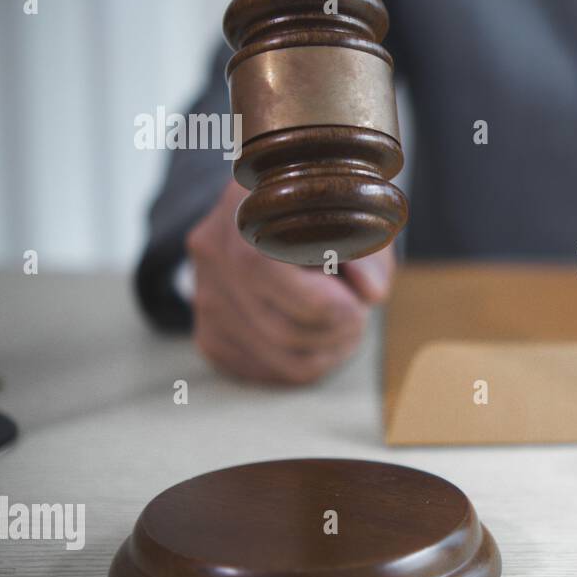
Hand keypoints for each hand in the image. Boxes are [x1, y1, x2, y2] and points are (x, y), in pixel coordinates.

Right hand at [185, 180, 395, 383]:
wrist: (284, 222)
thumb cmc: (328, 218)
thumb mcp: (358, 222)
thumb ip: (368, 253)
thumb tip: (371, 292)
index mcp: (244, 207)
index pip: (265, 270)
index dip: (321, 301)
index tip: (356, 304)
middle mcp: (212, 250)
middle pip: (276, 325)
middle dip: (333, 332)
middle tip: (358, 318)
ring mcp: (205, 293)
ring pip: (273, 355)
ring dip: (324, 352)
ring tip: (345, 329)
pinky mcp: (209, 331)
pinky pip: (261, 369)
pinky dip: (302, 364)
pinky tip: (321, 340)